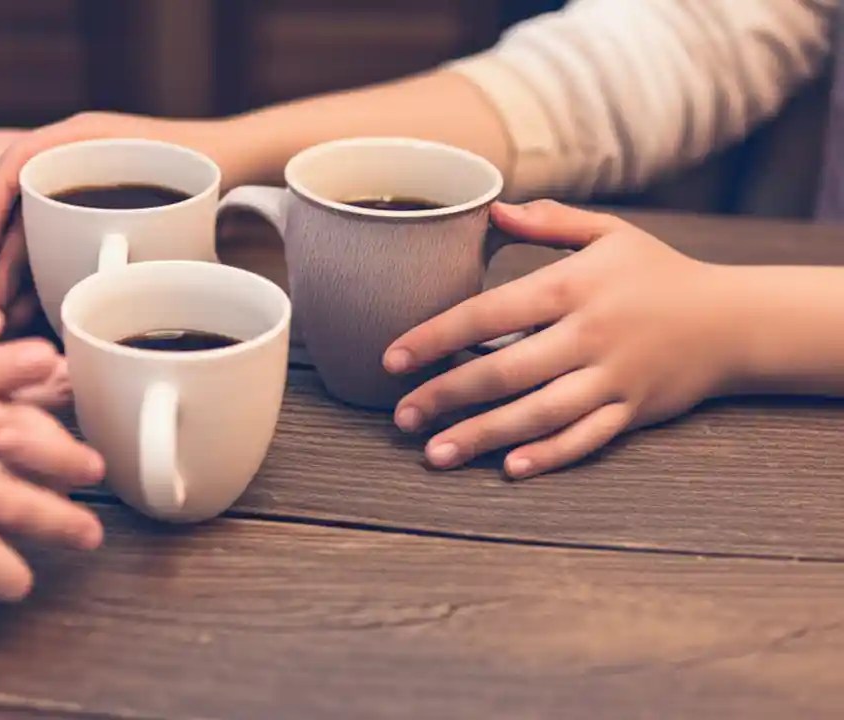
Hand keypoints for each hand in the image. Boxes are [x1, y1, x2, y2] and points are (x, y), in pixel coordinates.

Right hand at [0, 112, 223, 326]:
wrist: (243, 157)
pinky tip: (36, 299)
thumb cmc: (211, 167)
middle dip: (1, 251)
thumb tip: (106, 265)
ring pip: (39, 224)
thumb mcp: (169, 192)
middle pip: (23, 202)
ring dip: (18, 264)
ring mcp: (88, 181)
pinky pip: (62, 233)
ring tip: (3, 306)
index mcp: (84, 138)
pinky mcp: (100, 208)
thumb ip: (133, 222)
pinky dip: (47, 263)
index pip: (18, 165)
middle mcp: (79, 155)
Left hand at [385, 201, 743, 478]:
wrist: (732, 319)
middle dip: (447, 396)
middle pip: (506, 371)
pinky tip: (510, 468)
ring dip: (483, 437)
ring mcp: (613, 378)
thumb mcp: (609, 233)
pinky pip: (586, 439)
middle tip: (402, 416)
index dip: (437, 336)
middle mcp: (589, 335)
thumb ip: (549, 221)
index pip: (491, 313)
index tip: (392, 358)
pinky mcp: (633, 411)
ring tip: (435, 454)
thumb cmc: (657, 272)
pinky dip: (549, 455)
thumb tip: (491, 209)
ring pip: (539, 414)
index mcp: (573, 287)